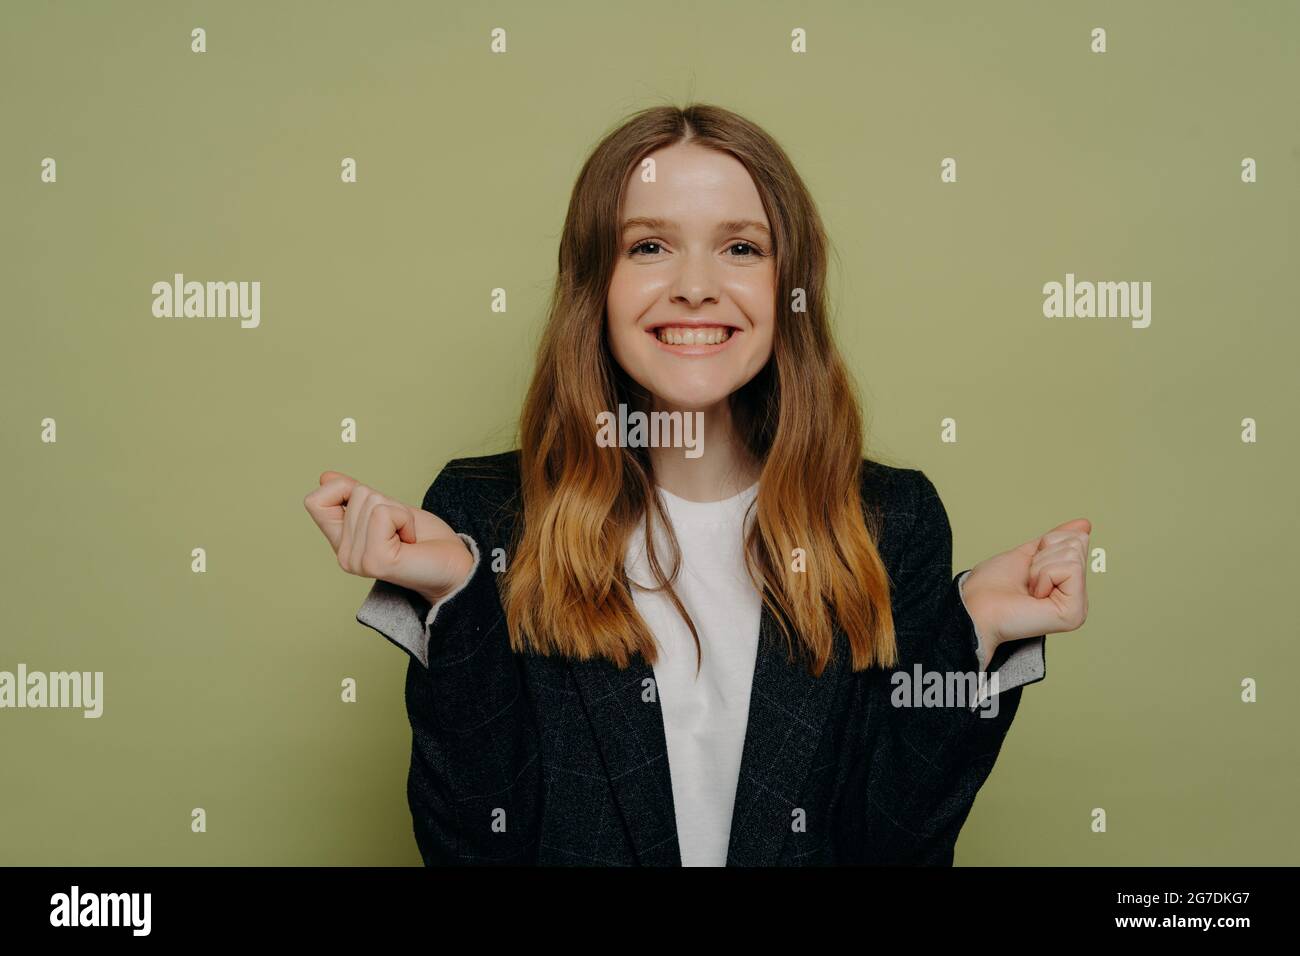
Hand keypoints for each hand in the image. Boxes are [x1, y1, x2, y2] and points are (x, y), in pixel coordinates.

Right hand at [303, 471, 473, 604]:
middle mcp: (344, 555)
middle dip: (389, 504)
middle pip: (356, 494)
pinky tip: (410, 541)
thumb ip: (354, 496)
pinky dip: (405, 519)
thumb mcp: (387, 510)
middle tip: (402, 531)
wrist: (455, 568)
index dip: (342, 489)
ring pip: (371, 500)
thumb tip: (325, 476)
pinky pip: (384, 513)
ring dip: (400, 512)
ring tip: (407, 537)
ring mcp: (357, 560)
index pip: (315, 501)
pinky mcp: (375, 560)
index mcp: (342, 543)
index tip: (377, 508)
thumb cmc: (425, 542)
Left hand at [960, 518, 1090, 648]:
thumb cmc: (991, 586)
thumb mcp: (1027, 554)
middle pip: (1077, 544)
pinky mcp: (1075, 612)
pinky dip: (1043, 575)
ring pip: (1073, 555)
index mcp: (1068, 584)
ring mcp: (1078, 606)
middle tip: (1027, 579)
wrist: (975, 607)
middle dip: (1044, 555)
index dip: (1046, 544)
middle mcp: (1077, 597)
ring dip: (1040, 567)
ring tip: (1029, 589)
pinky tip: (1035, 596)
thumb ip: (1056, 540)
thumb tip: (1084, 524)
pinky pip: (1070, 568)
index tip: (1029, 567)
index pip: (1077, 540)